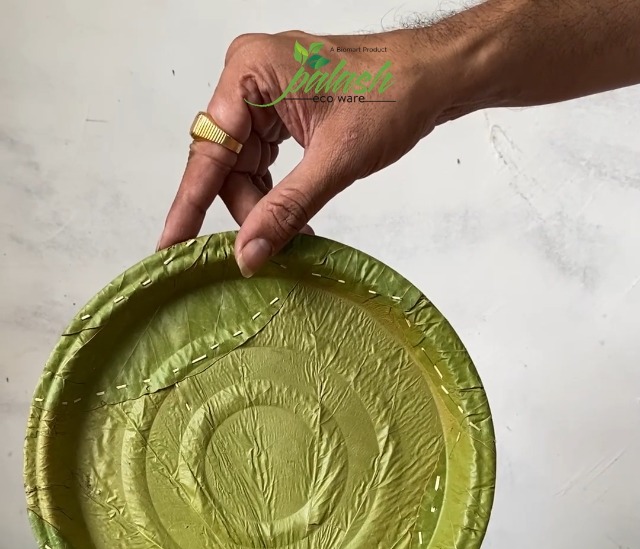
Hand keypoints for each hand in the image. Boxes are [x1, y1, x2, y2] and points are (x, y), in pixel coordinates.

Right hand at [157, 29, 450, 274]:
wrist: (431, 77)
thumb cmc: (393, 94)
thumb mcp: (336, 160)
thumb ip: (287, 208)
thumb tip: (249, 252)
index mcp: (249, 71)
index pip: (208, 151)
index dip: (188, 205)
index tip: (169, 246)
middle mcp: (248, 78)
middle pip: (224, 164)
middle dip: (245, 210)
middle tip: (263, 250)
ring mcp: (263, 94)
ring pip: (242, 168)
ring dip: (263, 206)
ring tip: (292, 233)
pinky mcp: (279, 111)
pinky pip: (262, 162)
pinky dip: (274, 194)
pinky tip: (293, 217)